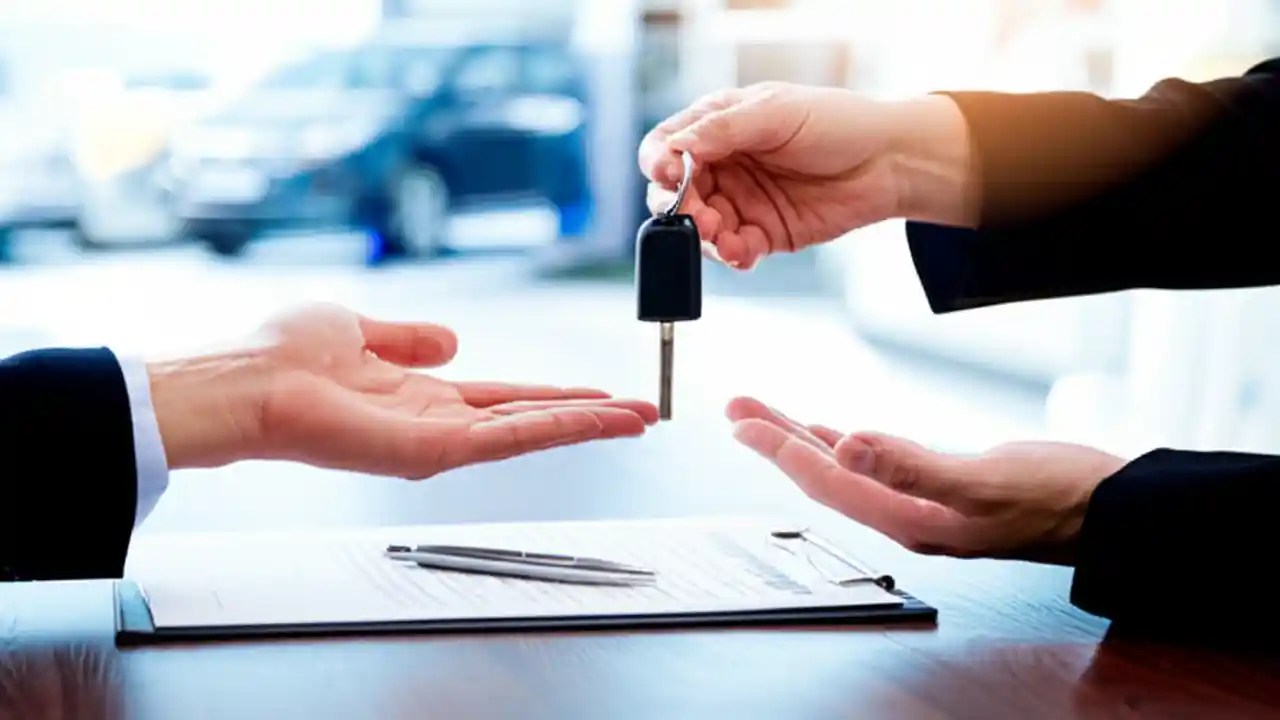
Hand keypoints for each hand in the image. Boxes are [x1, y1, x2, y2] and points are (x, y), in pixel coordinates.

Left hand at [149, 303, 657, 477]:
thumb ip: (407, 337)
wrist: (243, 382)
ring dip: (589, 423)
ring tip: (639, 417)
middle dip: (588, 416)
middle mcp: (436, 424)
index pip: (504, 397)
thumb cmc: (280, 356)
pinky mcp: (431, 449)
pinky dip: (559, 428)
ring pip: (531, 432)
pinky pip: (510, 438)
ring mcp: (437, 442)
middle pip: (530, 419)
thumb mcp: (357, 330)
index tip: (596, 391)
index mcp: (420, 396)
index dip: (553, 393)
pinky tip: (596, 418)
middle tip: (641, 413)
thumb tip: (450, 338)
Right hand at [638, 82, 975, 269]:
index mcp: (719, 126)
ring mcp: (740, 202)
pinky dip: (731, 255)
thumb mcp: (776, 112)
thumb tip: (675, 147)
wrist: (889, 162)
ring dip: (702, 236)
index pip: (666, 146)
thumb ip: (723, 129)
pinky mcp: (762, 234)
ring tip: (721, 236)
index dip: (660, 162)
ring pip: (699, 227)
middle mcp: (724, 165)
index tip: (670, 174)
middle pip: (673, 192)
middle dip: (678, 207)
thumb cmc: (839, 123)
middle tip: (697, 215)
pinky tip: (742, 252)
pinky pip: (732, 251)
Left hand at [725, 397, 1126, 564]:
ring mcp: (921, 499)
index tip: (741, 423)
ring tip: (762, 414)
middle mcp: (905, 512)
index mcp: (908, 516)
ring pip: (844, 464)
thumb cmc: (1059, 500)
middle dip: (775, 439)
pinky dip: (843, 442)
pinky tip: (829, 433)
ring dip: (801, 438)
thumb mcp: (986, 481)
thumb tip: (846, 447)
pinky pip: (874, 461)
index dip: (780, 450)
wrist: (1111, 510)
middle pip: (823, 472)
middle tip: (735, 409)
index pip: (826, 479)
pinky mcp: (939, 482)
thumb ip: (914, 467)